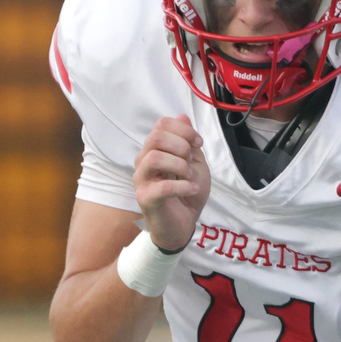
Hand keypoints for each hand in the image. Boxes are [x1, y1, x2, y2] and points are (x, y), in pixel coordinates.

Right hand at [133, 116, 209, 252]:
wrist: (183, 225)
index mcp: (155, 150)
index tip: (198, 143)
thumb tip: (182, 116)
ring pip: (154, 158)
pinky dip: (183, 186)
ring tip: (188, 176)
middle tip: (190, 160)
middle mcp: (144, 162)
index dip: (183, 129)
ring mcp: (142, 180)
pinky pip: (162, 186)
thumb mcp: (195, 163)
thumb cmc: (187, 194)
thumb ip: (188, 142)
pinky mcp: (146, 199)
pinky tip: (192, 189)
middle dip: (181, 145)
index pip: (161, 125)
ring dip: (179, 165)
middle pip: (155, 137)